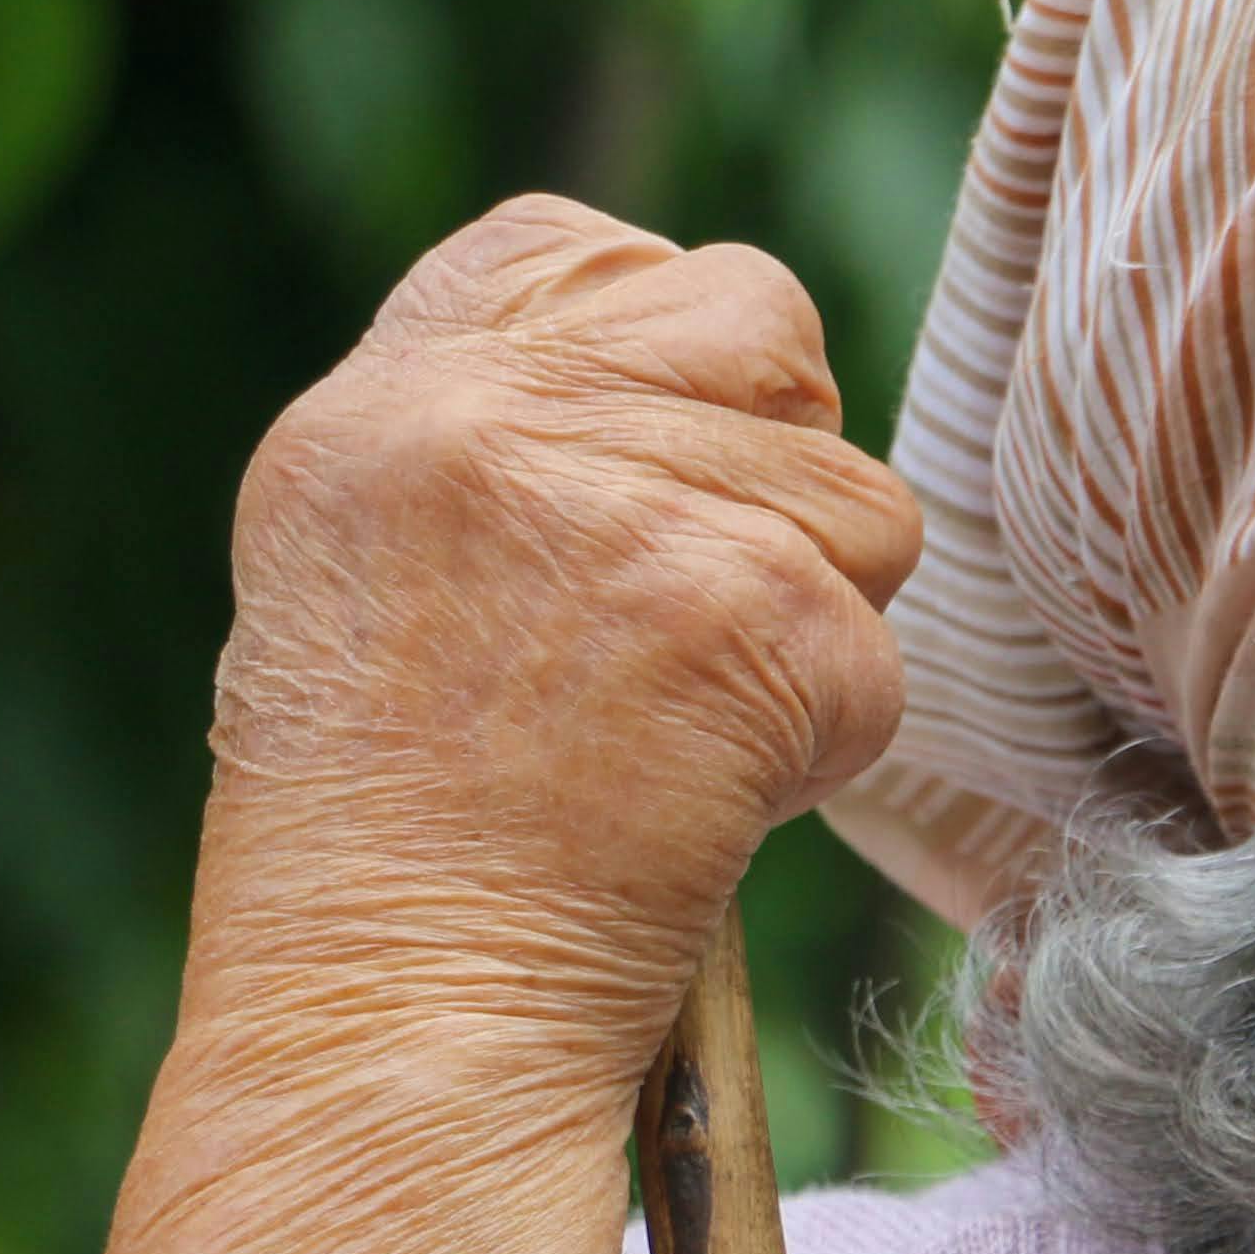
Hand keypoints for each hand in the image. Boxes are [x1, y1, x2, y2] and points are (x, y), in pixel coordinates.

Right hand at [201, 194, 920, 1067]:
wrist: (397, 1011)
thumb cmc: (399, 836)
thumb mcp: (375, 582)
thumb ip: (514, 449)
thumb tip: (720, 376)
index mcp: (381, 410)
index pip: (577, 243)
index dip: (663, 335)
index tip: (652, 455)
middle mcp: (489, 428)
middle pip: (760, 322)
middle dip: (776, 458)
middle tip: (687, 611)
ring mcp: (624, 509)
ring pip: (857, 498)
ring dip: (811, 622)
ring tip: (667, 731)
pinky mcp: (745, 611)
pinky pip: (879, 646)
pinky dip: (826, 740)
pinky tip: (702, 800)